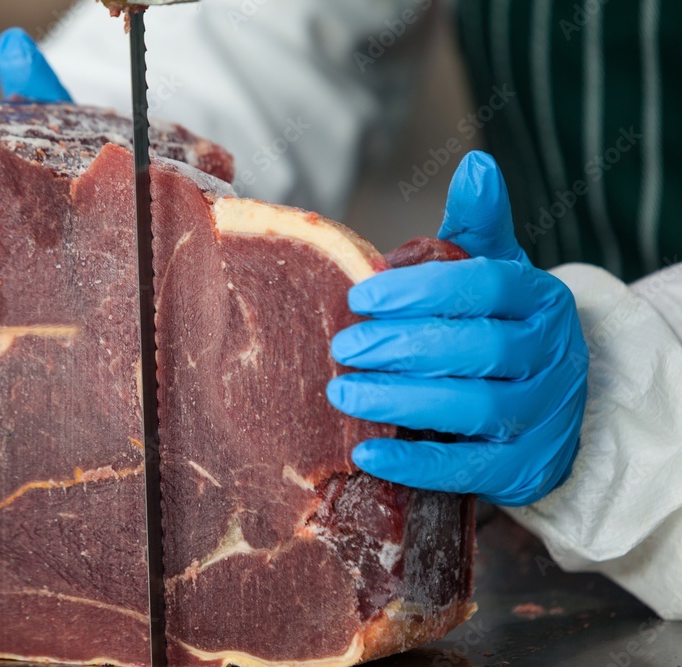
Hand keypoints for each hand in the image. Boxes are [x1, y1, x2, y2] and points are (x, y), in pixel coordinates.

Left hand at [326, 151, 587, 506]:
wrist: (548, 402)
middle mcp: (550, 355)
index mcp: (539, 298)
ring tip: (342, 390)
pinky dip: (415, 463)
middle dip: (400, 346)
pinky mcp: (521, 467)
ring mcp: (541, 415)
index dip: (420, 289)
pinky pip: (468, 469)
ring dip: (399, 400)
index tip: (360, 296)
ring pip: (471, 408)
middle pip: (473, 348)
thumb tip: (475, 165)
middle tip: (343, 345)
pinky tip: (365, 453)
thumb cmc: (502, 327)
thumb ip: (477, 227)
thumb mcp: (496, 272)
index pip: (483, 285)